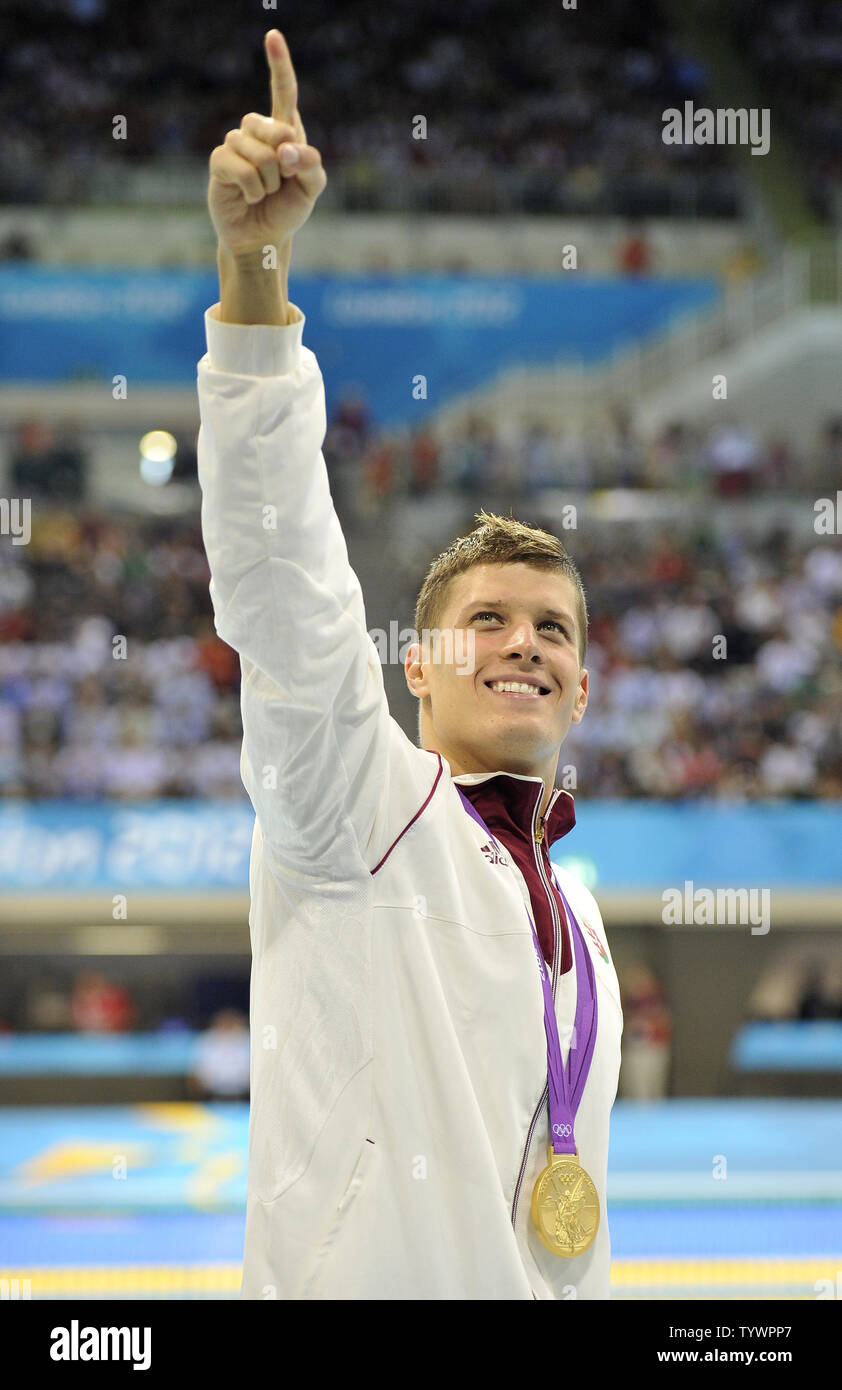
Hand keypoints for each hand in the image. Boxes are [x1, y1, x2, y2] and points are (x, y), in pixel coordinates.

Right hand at [208, 29, 326, 259]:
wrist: (263, 238)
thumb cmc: (287, 209)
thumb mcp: (311, 188)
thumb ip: (310, 165)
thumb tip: (287, 148)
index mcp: (284, 130)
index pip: (283, 92)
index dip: (279, 65)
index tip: (273, 36)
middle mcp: (257, 132)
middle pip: (274, 128)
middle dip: (284, 162)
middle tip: (282, 183)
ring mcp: (236, 145)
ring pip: (259, 153)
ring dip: (269, 181)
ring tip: (265, 193)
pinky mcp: (219, 162)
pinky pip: (241, 167)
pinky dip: (253, 188)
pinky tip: (251, 197)